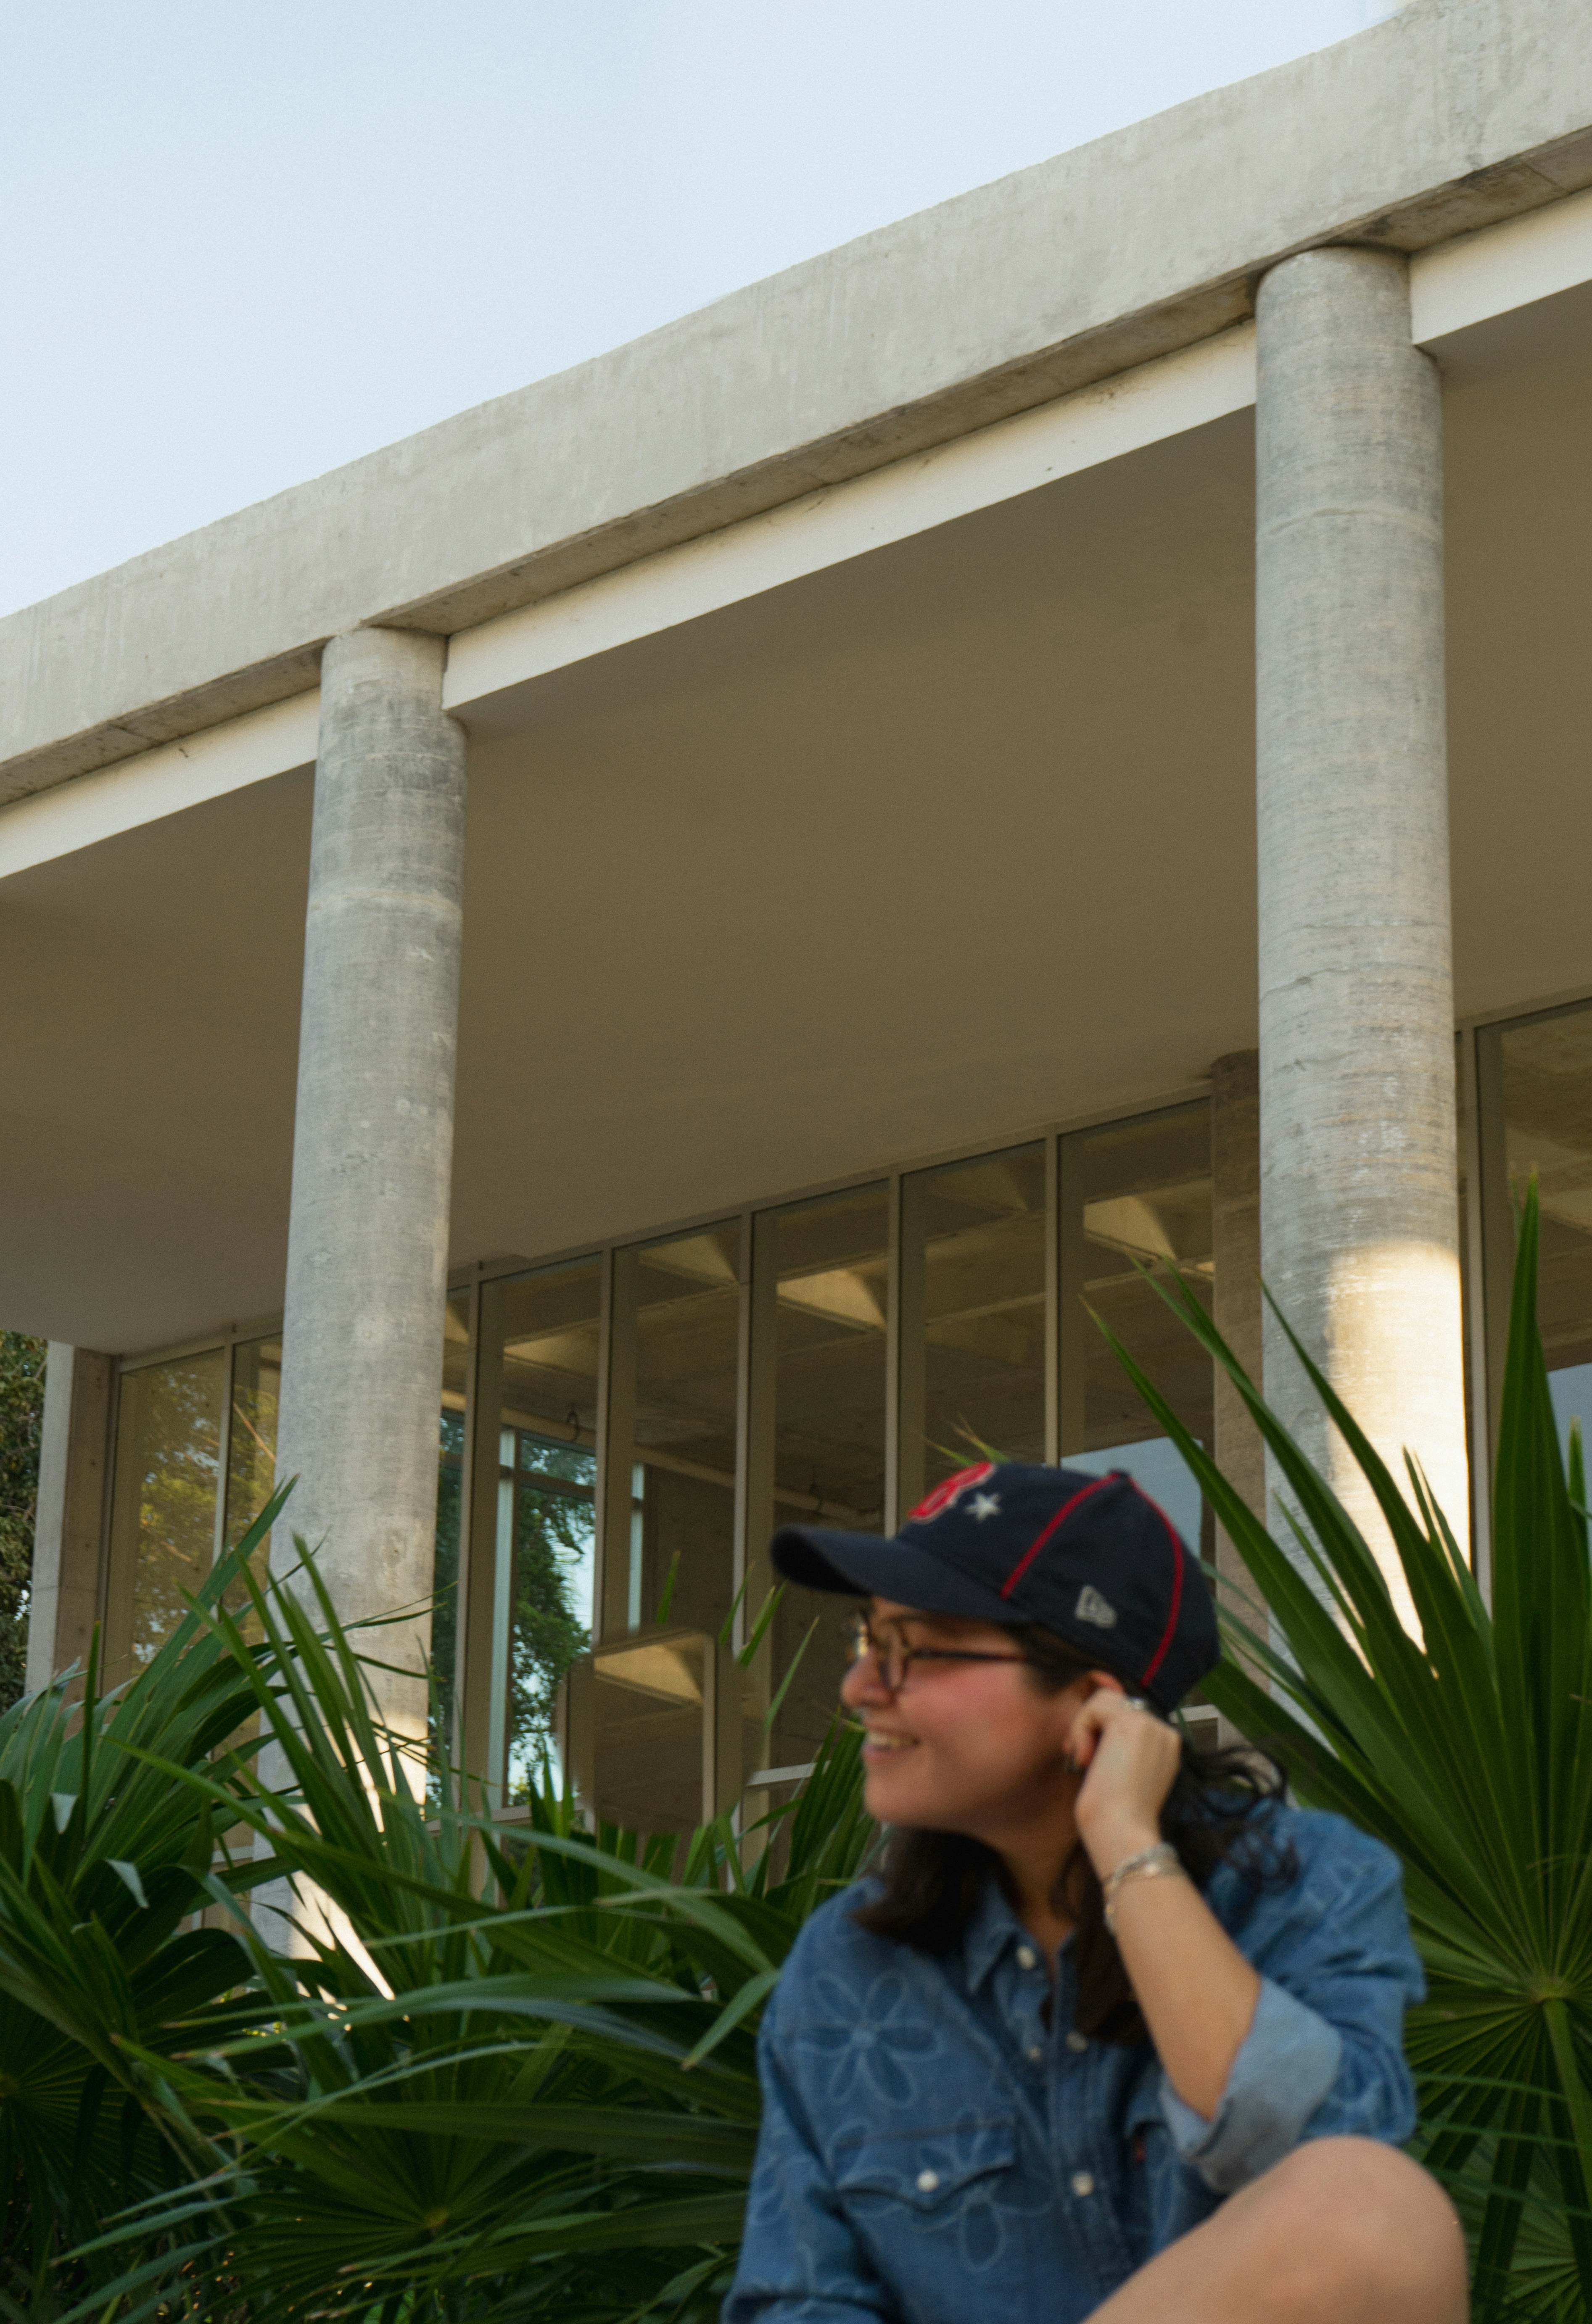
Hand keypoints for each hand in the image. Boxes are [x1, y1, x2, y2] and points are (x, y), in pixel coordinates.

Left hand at [1067, 1687, 1181, 1878]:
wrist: (1123, 1834)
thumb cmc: (1116, 1818)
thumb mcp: (1122, 1776)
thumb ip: (1120, 1750)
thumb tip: (1096, 1733)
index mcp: (1165, 1747)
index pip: (1127, 1717)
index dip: (1101, 1733)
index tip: (1090, 1763)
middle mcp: (1164, 1732)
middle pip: (1114, 1704)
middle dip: (1090, 1726)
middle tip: (1081, 1760)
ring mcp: (1152, 1725)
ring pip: (1103, 1700)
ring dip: (1083, 1726)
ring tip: (1082, 1760)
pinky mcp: (1132, 1723)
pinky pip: (1093, 1706)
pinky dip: (1079, 1729)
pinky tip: (1084, 1759)